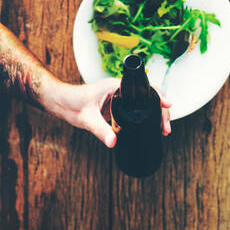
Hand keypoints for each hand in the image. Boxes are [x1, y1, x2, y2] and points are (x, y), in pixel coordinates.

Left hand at [42, 76, 172, 146]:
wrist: (60, 102)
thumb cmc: (72, 103)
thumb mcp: (88, 118)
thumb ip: (101, 131)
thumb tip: (114, 143)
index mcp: (117, 86)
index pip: (144, 88)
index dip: (158, 95)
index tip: (168, 105)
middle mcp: (120, 90)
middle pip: (147, 98)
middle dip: (160, 111)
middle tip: (166, 129)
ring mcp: (119, 99)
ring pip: (142, 105)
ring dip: (154, 116)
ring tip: (163, 131)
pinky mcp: (115, 108)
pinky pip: (134, 112)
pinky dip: (144, 120)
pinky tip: (148, 131)